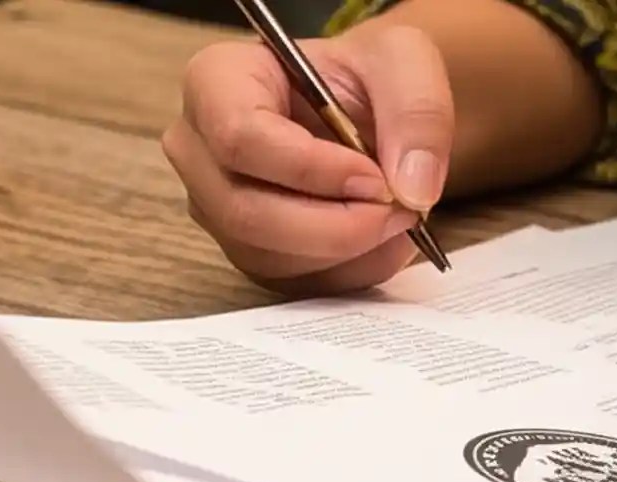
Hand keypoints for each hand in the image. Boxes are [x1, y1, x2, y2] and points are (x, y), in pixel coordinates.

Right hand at [162, 25, 452, 295]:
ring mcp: (216, 208)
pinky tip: (384, 241)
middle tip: (402, 211)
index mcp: (216, 81)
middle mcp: (199, 149)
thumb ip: (417, 111)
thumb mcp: (404, 61)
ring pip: (268, 257)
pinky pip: (291, 284)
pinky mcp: (247, 251)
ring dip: (348, 251)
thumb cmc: (367, 76)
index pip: (240, 137)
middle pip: (245, 212)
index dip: (312, 170)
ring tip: (401, 217)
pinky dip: (349, 272)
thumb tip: (411, 189)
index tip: (376, 178)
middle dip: (336, 225)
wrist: (366, 111)